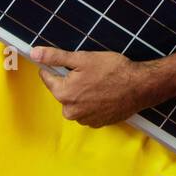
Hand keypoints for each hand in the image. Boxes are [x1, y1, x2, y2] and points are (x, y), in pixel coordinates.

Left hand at [31, 45, 154, 128]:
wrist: (140, 87)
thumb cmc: (113, 70)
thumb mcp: (83, 58)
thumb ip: (56, 57)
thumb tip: (34, 53)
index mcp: (64, 94)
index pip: (48, 78)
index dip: (56, 68)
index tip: (68, 64)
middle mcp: (70, 111)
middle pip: (63, 92)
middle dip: (72, 82)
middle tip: (90, 72)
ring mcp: (85, 119)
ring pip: (76, 102)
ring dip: (83, 93)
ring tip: (100, 83)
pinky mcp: (98, 123)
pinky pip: (88, 111)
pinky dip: (93, 102)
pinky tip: (105, 94)